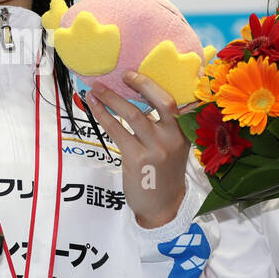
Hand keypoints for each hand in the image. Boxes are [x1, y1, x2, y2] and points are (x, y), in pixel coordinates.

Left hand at [84, 72, 189, 228]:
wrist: (162, 207)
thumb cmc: (163, 173)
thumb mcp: (174, 147)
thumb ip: (165, 125)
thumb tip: (140, 96)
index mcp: (186, 131)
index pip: (177, 101)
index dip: (158, 84)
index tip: (139, 71)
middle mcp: (174, 138)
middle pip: (162, 101)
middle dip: (142, 83)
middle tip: (123, 73)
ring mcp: (156, 149)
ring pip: (134, 114)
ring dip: (112, 98)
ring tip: (96, 88)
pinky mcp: (137, 159)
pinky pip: (117, 130)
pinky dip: (103, 116)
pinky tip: (93, 107)